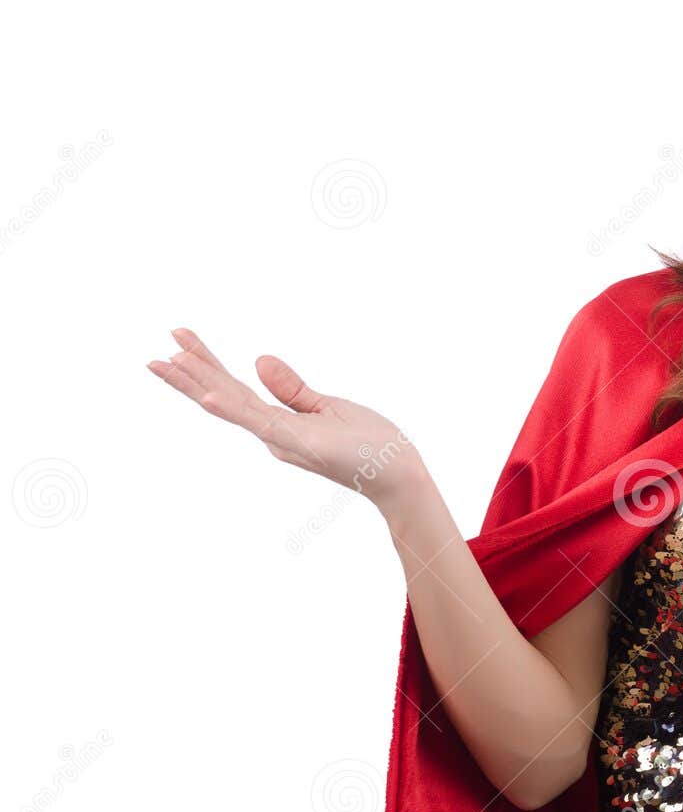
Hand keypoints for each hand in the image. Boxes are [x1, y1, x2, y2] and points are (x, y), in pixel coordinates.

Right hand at [147, 328, 427, 509]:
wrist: (398, 474)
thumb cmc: (369, 444)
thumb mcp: (327, 406)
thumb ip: (291, 388)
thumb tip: (258, 359)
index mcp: (277, 424)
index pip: (233, 389)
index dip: (206, 364)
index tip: (181, 338)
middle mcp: (272, 434)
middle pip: (224, 396)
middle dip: (191, 372)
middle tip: (155, 352)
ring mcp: (283, 440)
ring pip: (233, 406)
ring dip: (198, 385)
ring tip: (165, 365)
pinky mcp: (300, 443)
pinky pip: (261, 423)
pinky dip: (234, 410)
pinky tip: (208, 395)